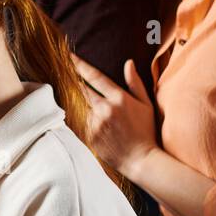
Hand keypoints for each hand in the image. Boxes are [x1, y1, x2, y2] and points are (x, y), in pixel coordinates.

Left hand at [70, 53, 158, 180]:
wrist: (140, 160)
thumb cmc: (146, 131)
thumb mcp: (146, 104)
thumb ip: (135, 83)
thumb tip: (128, 62)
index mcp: (119, 98)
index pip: (95, 77)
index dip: (80, 65)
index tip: (69, 56)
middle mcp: (104, 109)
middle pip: (83, 89)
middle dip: (76, 81)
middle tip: (71, 76)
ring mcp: (95, 123)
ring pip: (82, 106)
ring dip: (83, 104)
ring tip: (93, 110)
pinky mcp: (88, 135)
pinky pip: (82, 122)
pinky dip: (85, 120)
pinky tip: (96, 125)